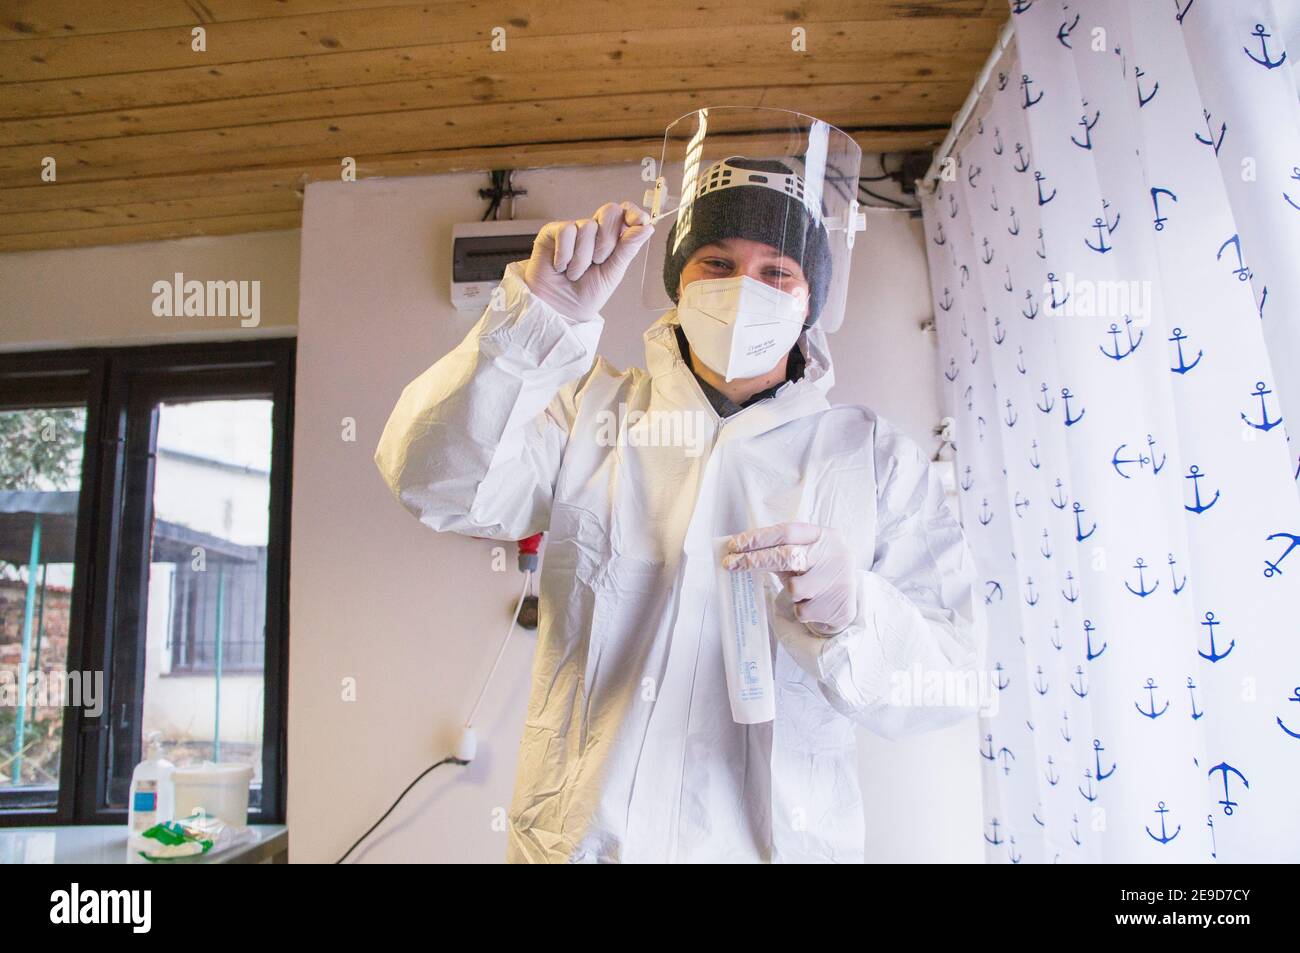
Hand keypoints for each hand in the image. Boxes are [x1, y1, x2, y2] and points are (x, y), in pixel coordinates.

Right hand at [522, 201, 653, 320]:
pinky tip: (561, 267)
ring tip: (574, 273)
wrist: (560, 310)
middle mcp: (594, 231)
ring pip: (587, 226)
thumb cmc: (586, 294)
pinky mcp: (552, 232)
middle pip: (609, 211)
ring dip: (583, 257)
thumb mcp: (613, 273)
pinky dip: (565, 254)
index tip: (639, 221)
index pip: (625, 213)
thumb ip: (628, 248)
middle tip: (598, 262)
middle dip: (607, 241)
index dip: (633, 212)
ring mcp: (573, 230)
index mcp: (612, 239)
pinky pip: (566, 231)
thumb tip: (647, 226)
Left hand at [723, 522, 858, 635]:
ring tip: (803, 591)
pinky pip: (802, 610)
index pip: (786, 532)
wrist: (849, 602)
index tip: (733, 545)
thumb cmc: (819, 572)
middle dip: (754, 560)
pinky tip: (814, 604)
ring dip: (790, 591)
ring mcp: (838, 581)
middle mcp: (834, 555)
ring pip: (794, 588)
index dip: (758, 538)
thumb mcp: (807, 554)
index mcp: (824, 536)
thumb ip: (782, 551)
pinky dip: (800, 609)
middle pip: (786, 555)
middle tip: (730, 564)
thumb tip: (740, 553)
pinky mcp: (838, 606)